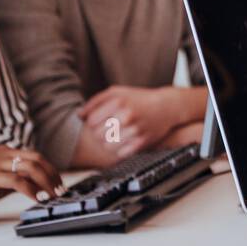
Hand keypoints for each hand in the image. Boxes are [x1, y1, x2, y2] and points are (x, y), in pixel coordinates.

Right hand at [0, 146, 61, 221]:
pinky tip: (37, 199)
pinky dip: (31, 190)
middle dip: (52, 176)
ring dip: (45, 183)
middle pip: (36, 160)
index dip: (50, 170)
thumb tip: (39, 185)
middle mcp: (0, 153)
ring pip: (29, 168)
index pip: (35, 156)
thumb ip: (16, 178)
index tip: (59, 184)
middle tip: (60, 191)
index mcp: (2, 152)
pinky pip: (16, 180)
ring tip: (51, 196)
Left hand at [78, 86, 201, 158]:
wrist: (166, 107)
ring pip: (107, 146)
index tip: (98, 121)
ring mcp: (135, 130)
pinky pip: (119, 153)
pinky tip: (123, 141)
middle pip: (97, 135)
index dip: (92, 123)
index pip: (91, 122)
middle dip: (99, 133)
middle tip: (106, 129)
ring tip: (113, 136)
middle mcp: (127, 116)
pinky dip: (118, 149)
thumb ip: (96, 101)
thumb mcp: (117, 92)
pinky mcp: (142, 142)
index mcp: (118, 101)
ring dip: (107, 143)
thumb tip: (79, 115)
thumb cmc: (138, 99)